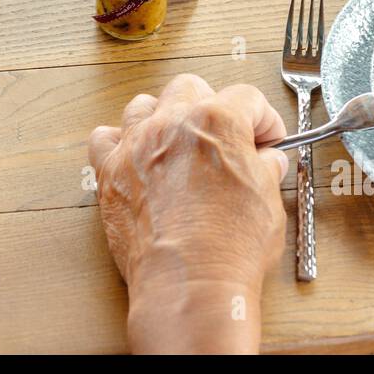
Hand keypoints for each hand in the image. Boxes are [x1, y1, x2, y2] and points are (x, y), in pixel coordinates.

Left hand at [89, 74, 288, 353]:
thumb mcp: (268, 201)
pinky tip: (135, 159)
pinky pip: (104, 138)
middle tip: (224, 140)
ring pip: (144, 106)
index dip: (263, 119)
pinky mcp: (110, 172)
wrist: (188, 285)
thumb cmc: (230, 247)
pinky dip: (119, 143)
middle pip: (190, 88)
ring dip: (163, 119)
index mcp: (217, 120)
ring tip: (177, 146)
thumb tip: (266, 163)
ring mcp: (136, 145)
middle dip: (212, 107)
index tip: (266, 140)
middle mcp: (172, 123)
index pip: (247, 98)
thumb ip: (265, 170)